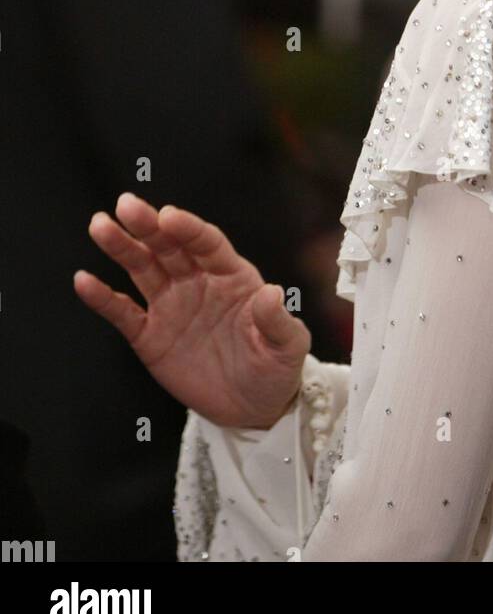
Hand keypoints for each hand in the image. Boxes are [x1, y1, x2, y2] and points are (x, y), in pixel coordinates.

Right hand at [74, 192, 310, 429]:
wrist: (254, 407)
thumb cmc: (276, 367)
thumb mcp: (287, 346)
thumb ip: (277, 321)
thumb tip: (273, 294)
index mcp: (231, 276)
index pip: (207, 243)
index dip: (188, 228)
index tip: (168, 215)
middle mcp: (197, 282)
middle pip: (169, 246)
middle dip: (148, 225)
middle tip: (125, 205)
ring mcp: (172, 306)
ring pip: (142, 269)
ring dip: (122, 247)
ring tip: (100, 226)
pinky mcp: (150, 336)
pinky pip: (123, 312)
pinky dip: (103, 297)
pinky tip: (84, 280)